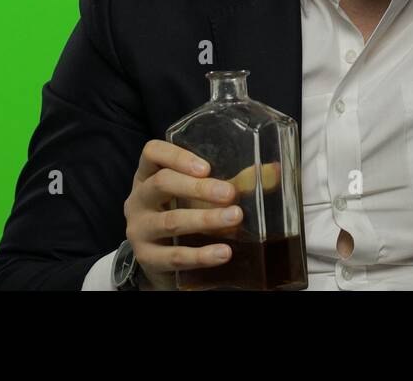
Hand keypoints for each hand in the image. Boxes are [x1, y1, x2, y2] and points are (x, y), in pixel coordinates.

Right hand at [123, 140, 244, 289]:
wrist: (162, 259)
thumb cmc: (182, 213)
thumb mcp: (199, 195)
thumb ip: (234, 182)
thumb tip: (274, 172)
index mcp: (149, 175)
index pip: (152, 153)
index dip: (176, 156)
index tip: (206, 167)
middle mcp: (138, 199)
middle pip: (161, 183)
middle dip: (197, 188)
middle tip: (229, 193)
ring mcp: (139, 229)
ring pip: (170, 221)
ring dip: (204, 219)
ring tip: (233, 218)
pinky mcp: (148, 258)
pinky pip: (173, 256)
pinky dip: (200, 254)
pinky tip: (222, 252)